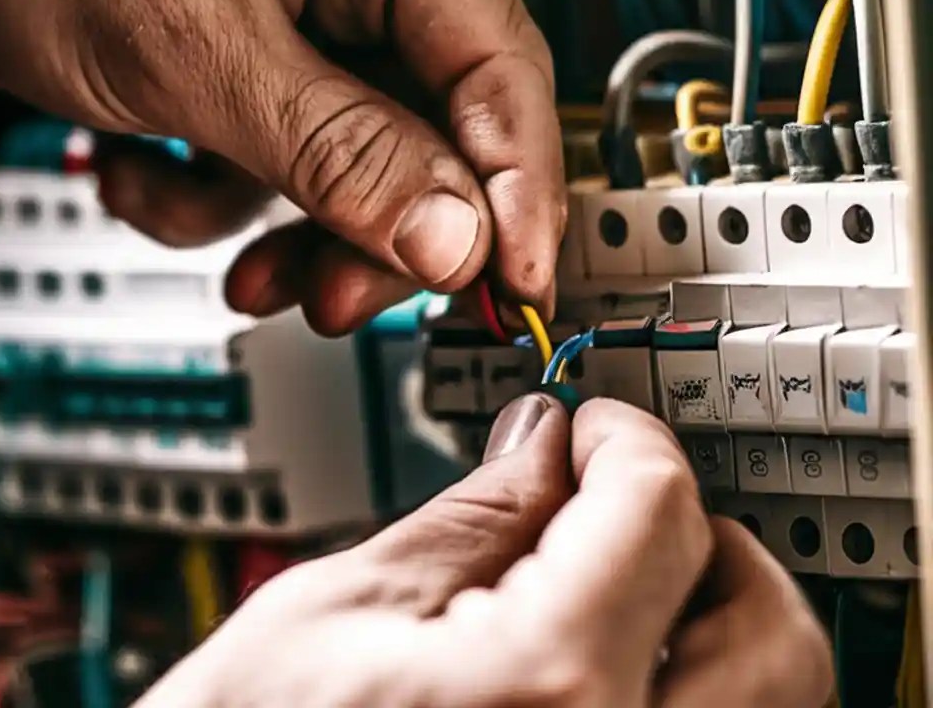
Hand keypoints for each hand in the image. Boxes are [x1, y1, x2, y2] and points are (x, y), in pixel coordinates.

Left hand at [0, 0, 565, 334]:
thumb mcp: (202, 54)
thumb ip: (337, 148)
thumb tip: (451, 235)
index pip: (500, 72)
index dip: (515, 188)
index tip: (511, 283)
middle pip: (431, 142)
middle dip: (371, 236)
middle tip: (334, 300)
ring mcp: (295, 44)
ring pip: (343, 177)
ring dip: (279, 233)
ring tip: (235, 266)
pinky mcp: (239, 88)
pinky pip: (262, 176)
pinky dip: (200, 201)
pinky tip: (136, 173)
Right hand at [135, 396, 832, 706]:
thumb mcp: (337, 609)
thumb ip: (469, 519)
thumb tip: (543, 445)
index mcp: (541, 692)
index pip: (657, 510)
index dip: (624, 440)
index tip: (591, 427)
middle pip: (767, 622)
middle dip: (701, 534)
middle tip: (616, 499)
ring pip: (770, 700)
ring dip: (711, 618)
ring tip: (612, 582)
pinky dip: (683, 687)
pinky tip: (603, 661)